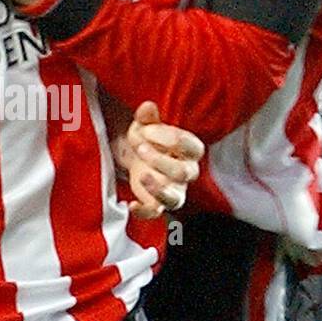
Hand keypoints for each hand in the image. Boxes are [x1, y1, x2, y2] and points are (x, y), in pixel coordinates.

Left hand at [116, 101, 204, 219]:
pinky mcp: (157, 203)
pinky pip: (155, 213)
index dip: (166, 137)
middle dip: (160, 160)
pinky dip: (143, 211)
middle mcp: (187, 172)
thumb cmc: (148, 137)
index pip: (188, 145)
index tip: (146, 130)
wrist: (136, 154)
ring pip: (175, 199)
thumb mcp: (146, 123)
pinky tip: (131, 204)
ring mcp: (174, 190)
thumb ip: (148, 117)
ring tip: (141, 175)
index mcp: (190, 149)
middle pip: (183, 173)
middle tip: (139, 148)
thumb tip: (147, 107)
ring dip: (158, 189)